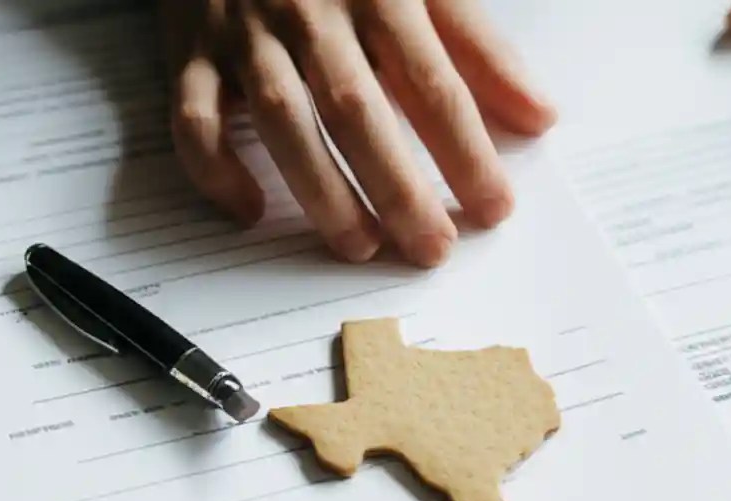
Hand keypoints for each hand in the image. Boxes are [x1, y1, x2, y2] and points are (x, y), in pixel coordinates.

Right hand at [157, 0, 555, 266]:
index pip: (432, 80)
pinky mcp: (191, 54)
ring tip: (361, 246)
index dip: (466, 150)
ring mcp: (245, 34)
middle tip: (431, 247)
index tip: (493, 207)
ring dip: (322, 191)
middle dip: (398, 186)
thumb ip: (478, 43)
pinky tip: (250, 211)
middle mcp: (309, 11)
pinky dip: (217, 170)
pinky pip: (193, 119)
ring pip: (282, 119)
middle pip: (357, 108)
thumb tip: (538, 114)